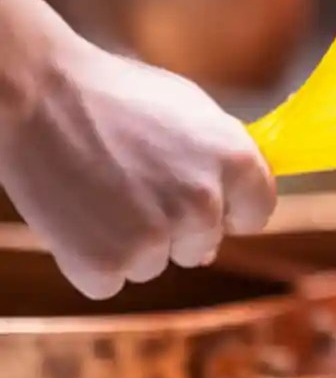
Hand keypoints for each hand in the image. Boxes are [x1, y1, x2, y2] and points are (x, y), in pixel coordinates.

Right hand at [0, 43, 275, 298]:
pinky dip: (91, 260)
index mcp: (235, 160)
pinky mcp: (105, 264)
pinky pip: (110, 281)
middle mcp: (203, 204)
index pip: (257, 213)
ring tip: (101, 191)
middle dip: (174, 225)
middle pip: (202, 244)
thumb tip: (234, 205)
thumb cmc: (113, 96)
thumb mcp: (191, 109)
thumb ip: (223, 156)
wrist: (37, 97)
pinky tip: (78, 216)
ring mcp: (155, 238)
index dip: (230, 209)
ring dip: (131, 242)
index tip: (204, 202)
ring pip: (155, 263)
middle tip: (133, 184)